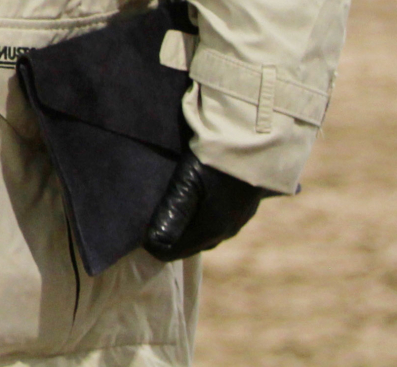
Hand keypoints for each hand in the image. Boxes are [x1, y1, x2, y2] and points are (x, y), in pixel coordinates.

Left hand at [144, 155, 266, 260]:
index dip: (156, 246)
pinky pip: (220, 224)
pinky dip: (202, 222)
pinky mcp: (244, 208)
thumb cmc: (216, 161)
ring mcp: (238, 220)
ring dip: (188, 231)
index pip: (176, 251)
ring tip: (169, 218)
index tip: (140, 235)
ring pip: (207, 235)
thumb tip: (153, 244)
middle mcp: (226, 230)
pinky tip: (195, 208)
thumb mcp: (188, 182)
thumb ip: (171, 213)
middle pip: (191, 244)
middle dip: (171, 240)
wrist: (256, 145)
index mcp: (211, 229)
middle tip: (151, 226)